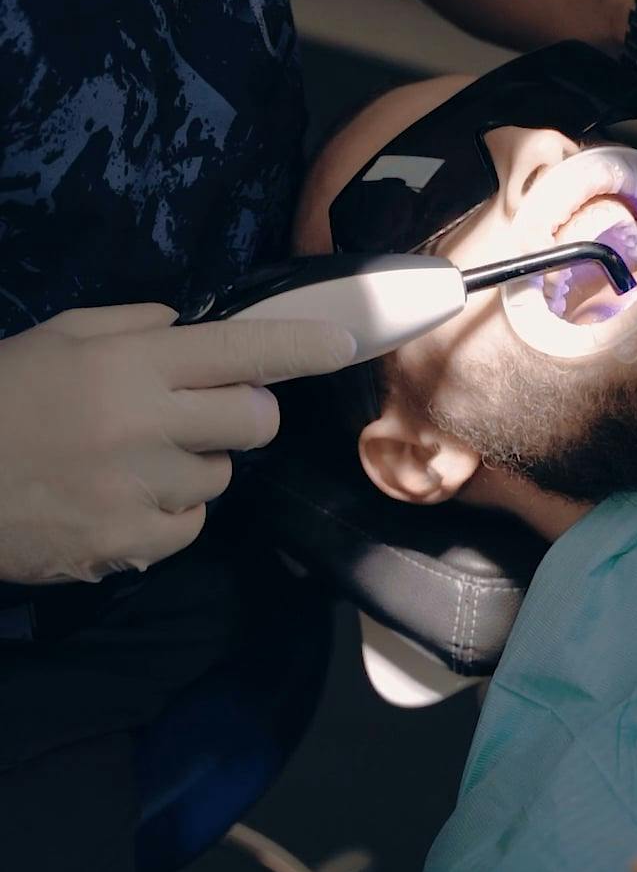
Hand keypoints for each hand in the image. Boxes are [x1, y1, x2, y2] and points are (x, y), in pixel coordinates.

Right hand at [0, 302, 356, 585]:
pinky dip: (169, 513)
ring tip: (133, 460)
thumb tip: (193, 329)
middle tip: (203, 412)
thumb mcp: (58, 338)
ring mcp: (141, 490)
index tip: (343, 343)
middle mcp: (147, 424)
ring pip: (222, 476)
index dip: (300, 346)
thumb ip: (133, 326)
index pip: (241, 348)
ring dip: (196, 465)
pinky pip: (190, 525)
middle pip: (255, 419)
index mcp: (129, 364)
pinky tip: (120, 498)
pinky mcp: (129, 545)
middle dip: (243, 413)